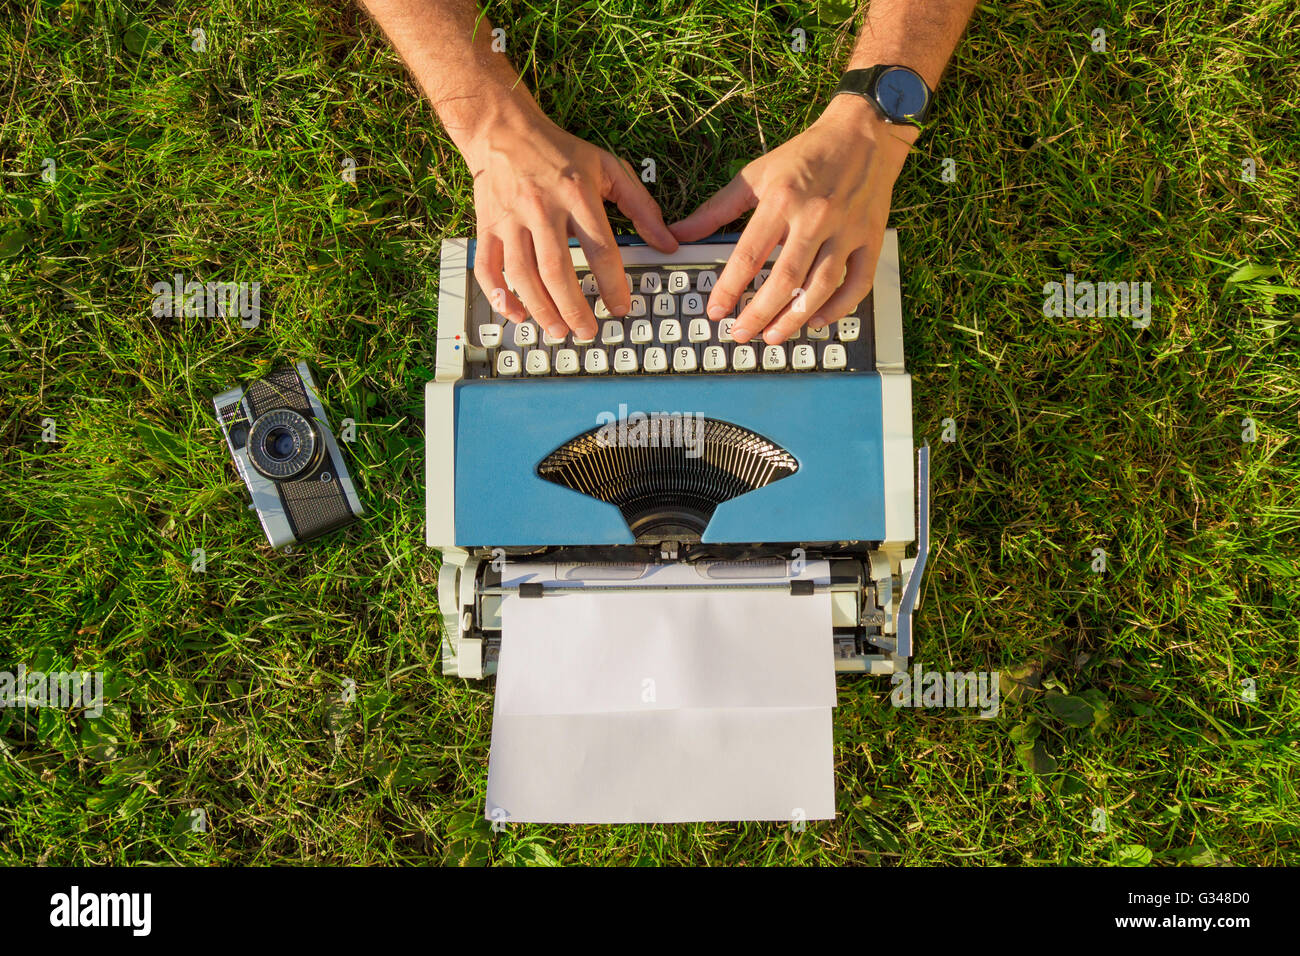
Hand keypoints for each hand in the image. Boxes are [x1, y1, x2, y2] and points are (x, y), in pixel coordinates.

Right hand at [462, 101, 677, 340]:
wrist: (502, 129)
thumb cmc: (560, 152)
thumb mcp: (608, 168)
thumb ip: (641, 207)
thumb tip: (668, 243)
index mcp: (576, 193)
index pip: (599, 248)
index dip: (612, 284)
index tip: (621, 308)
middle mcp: (541, 208)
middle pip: (558, 270)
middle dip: (574, 308)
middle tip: (588, 331)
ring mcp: (509, 218)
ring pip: (523, 274)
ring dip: (541, 309)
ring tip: (559, 331)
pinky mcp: (487, 226)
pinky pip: (488, 267)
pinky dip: (499, 295)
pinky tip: (516, 314)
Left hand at [670, 95, 914, 343]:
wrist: (863, 134)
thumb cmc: (806, 156)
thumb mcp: (757, 175)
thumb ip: (716, 210)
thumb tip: (678, 234)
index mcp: (782, 199)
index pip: (749, 255)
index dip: (729, 289)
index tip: (716, 311)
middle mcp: (815, 216)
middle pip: (785, 278)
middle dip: (760, 313)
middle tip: (741, 333)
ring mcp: (847, 229)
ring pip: (821, 286)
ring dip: (795, 317)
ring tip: (773, 336)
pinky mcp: (871, 238)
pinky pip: (858, 282)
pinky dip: (839, 307)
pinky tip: (816, 320)